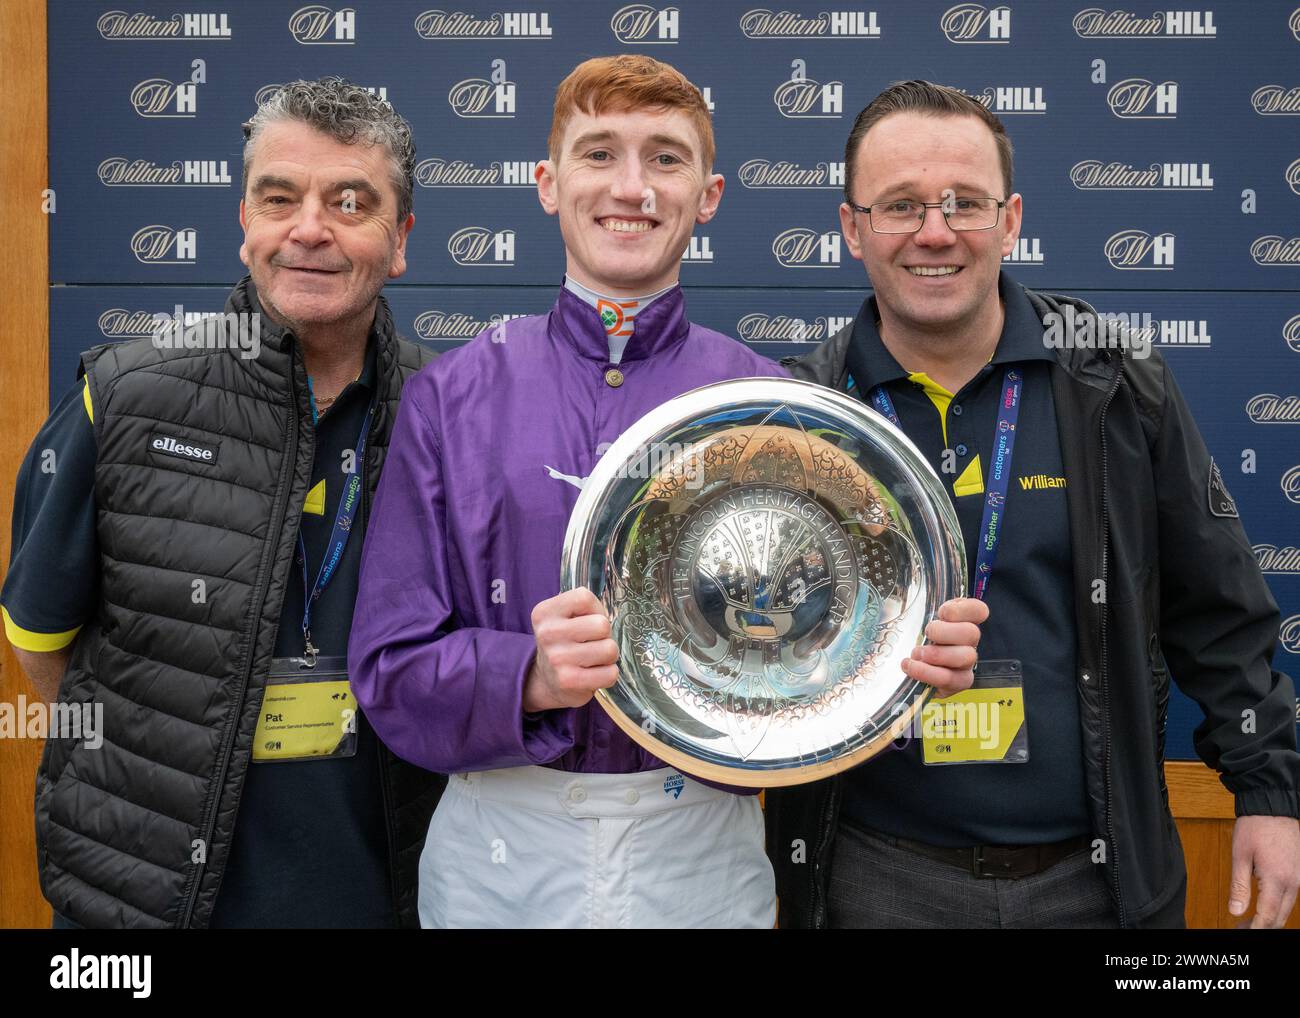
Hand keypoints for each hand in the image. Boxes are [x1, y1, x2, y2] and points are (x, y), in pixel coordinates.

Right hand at [523, 587, 618, 712]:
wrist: (546, 680)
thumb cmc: (564, 642)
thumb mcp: (562, 617)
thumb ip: (584, 607)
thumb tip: (611, 612)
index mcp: (545, 612)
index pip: (585, 598)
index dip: (596, 609)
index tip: (588, 620)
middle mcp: (548, 633)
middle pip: (602, 625)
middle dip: (605, 635)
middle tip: (594, 642)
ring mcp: (557, 658)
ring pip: (609, 649)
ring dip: (609, 655)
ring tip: (595, 658)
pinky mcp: (568, 681)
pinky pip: (610, 673)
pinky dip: (608, 674)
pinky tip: (594, 673)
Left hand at [903, 597, 988, 698]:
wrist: (914, 670)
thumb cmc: (919, 641)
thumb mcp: (918, 620)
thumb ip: (923, 608)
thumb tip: (908, 596)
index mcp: (963, 621)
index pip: (979, 610)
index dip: (963, 609)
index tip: (944, 613)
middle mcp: (969, 642)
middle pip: (972, 633)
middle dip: (944, 632)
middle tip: (926, 635)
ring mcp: (967, 664)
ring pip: (964, 657)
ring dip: (936, 654)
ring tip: (916, 654)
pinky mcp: (959, 682)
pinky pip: (950, 679)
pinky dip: (927, 672)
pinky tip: (910, 666)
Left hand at [1228, 814, 1299, 927]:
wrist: (1273, 806)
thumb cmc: (1255, 826)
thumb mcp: (1240, 855)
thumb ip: (1239, 886)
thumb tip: (1235, 911)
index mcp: (1278, 879)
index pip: (1268, 916)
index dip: (1255, 928)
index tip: (1241, 931)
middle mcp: (1294, 881)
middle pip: (1281, 917)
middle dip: (1262, 926)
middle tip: (1241, 927)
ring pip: (1288, 908)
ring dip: (1271, 916)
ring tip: (1249, 920)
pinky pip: (1292, 895)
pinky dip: (1279, 904)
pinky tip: (1264, 904)